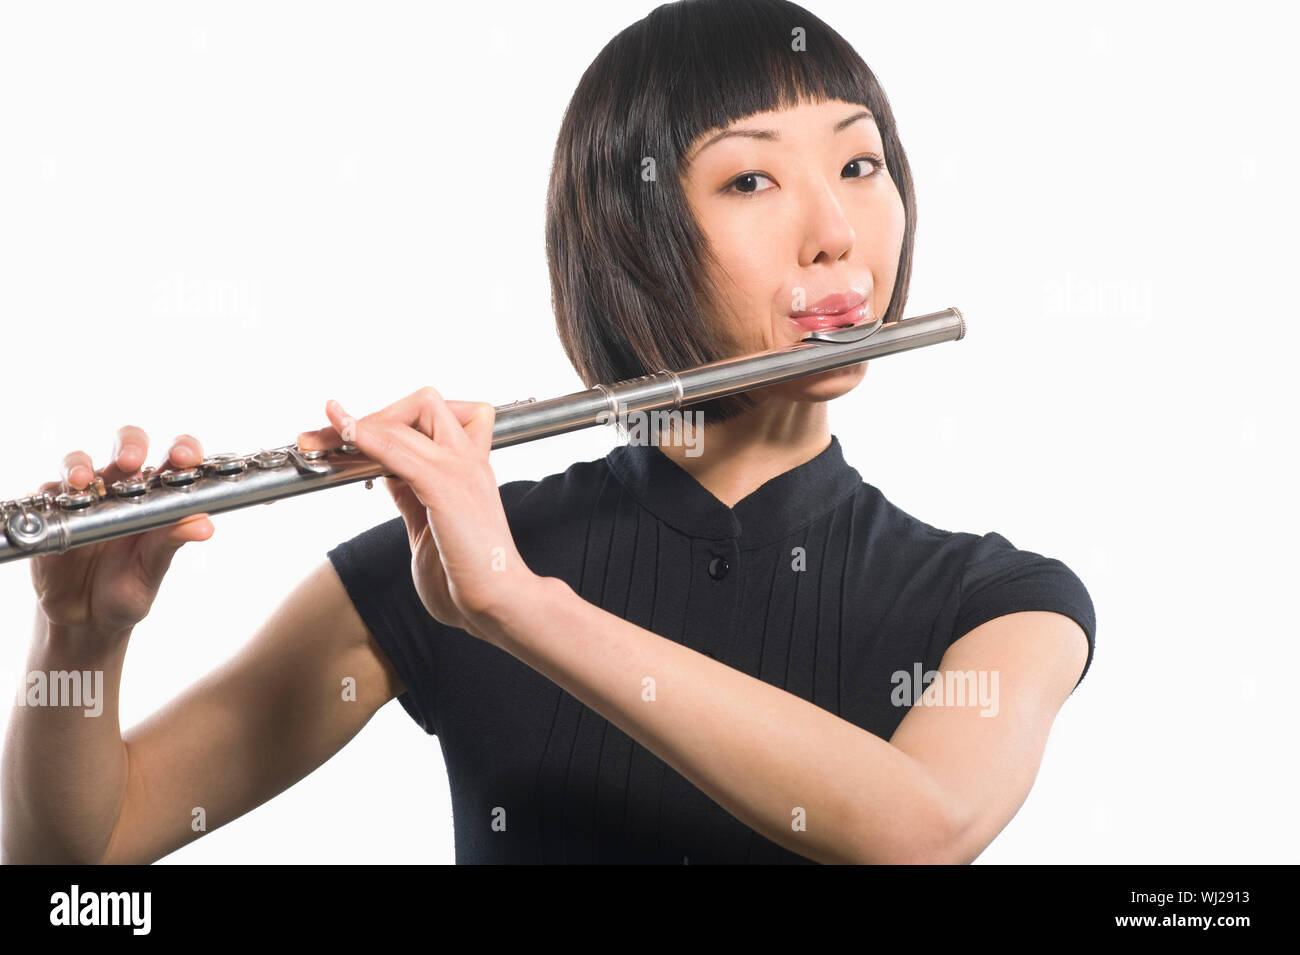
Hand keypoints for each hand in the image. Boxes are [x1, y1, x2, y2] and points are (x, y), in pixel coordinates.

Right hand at [29, 427, 214, 636]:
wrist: (87, 619)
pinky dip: (54, 493)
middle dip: (130, 445)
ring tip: (85, 482)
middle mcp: (122, 489)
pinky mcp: (53, 511)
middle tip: (131, 461)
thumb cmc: (128, 589)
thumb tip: (204, 525)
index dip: (183, 450)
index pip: (174, 461)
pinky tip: (60, 506)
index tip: (185, 458)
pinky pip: (48, 492)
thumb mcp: (152, 570)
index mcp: (158, 498)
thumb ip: (172, 543)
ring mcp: (86, 497)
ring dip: (81, 466)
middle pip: (127, 447)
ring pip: (81, 462)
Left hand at [297, 387, 532, 638]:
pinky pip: (398, 449)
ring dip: (352, 427)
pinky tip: (342, 435)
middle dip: (372, 415)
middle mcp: (468, 459)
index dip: (387, 420)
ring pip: (404, 420)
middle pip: (422, 403)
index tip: (345, 439)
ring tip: (316, 440)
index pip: (430, 416)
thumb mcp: (429, 526)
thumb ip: (411, 495)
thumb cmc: (467, 575)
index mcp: (468, 466)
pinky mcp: (446, 486)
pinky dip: (365, 437)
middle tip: (327, 439)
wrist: (498, 603)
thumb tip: (386, 475)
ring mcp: (460, 468)